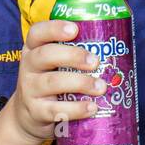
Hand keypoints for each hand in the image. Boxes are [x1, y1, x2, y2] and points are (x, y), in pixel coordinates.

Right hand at [9, 19, 105, 144]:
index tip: (74, 29)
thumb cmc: (52, 82)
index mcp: (34, 49)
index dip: (54, 29)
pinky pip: (55, 110)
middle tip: (95, 61)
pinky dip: (76, 109)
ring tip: (101, 87)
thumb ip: (75, 54)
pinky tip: (92, 107)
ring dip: (80, 83)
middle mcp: (29, 67)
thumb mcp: (55, 64)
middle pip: (45, 55)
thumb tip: (116, 47)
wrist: (30, 115)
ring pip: (52, 82)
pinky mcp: (36, 111)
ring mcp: (30, 89)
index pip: (37, 32)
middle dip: (73, 56)